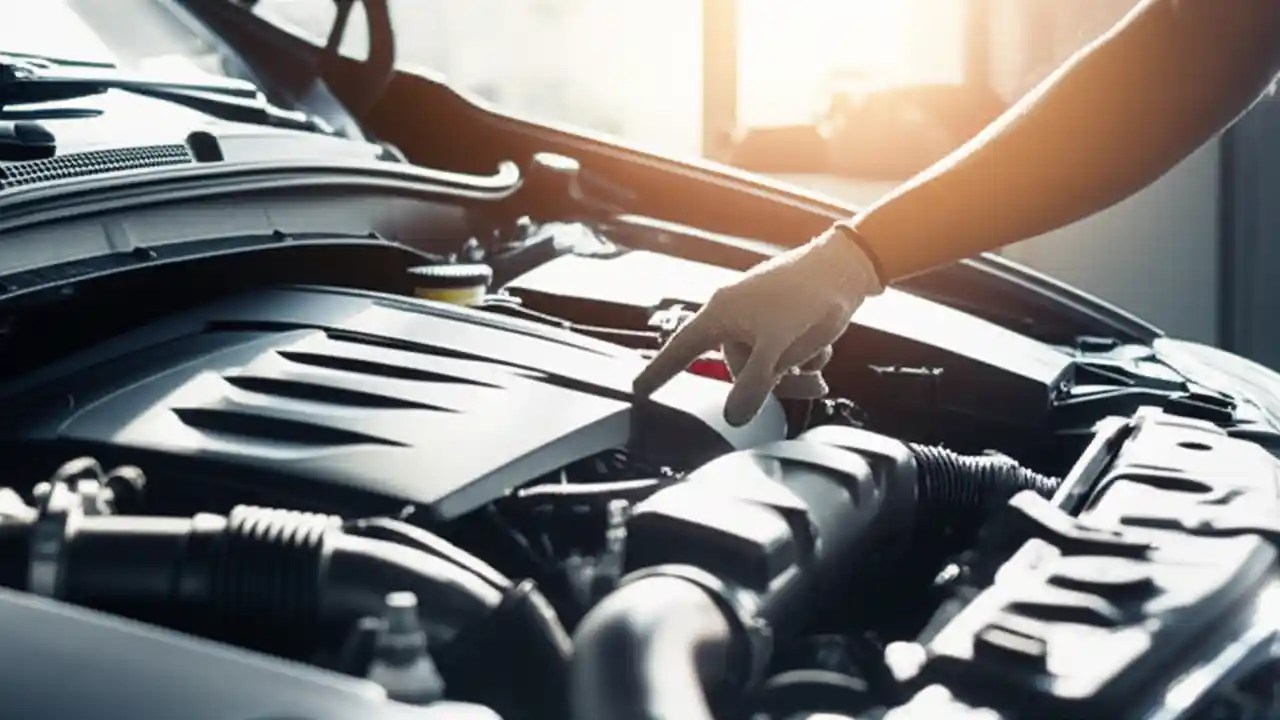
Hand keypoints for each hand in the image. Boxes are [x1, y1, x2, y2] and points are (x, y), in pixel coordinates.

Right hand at [633, 225, 883, 425]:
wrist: (849, 266)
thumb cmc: (809, 296)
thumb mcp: (779, 347)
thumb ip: (754, 383)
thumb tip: (734, 417)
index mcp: (721, 314)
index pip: (681, 350)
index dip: (659, 373)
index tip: (639, 391)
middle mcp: (734, 314)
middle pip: (739, 367)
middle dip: (774, 381)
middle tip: (810, 383)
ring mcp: (758, 314)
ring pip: (766, 362)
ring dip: (794, 370)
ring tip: (820, 366)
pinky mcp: (780, 315)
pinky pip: (782, 349)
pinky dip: (803, 355)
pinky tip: (822, 347)